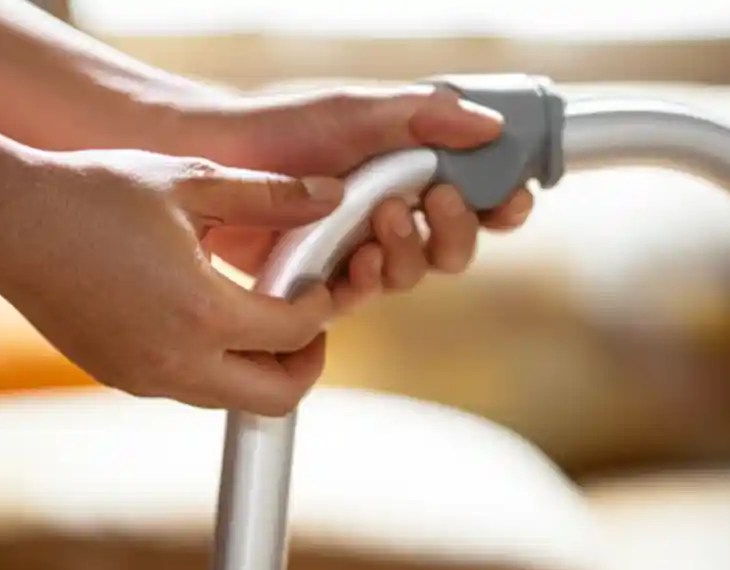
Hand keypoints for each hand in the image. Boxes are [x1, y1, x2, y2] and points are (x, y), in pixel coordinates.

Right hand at [0, 149, 346, 415]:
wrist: (6, 222)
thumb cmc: (95, 192)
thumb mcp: (191, 182)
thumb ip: (271, 196)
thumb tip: (333, 198)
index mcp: (204, 313)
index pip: (296, 335)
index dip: (322, 308)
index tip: (319, 281)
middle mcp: (178, 362)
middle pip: (276, 399)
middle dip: (304, 363)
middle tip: (303, 319)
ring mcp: (145, 379)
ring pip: (230, 398)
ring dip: (257, 367)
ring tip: (257, 312)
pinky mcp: (119, 378)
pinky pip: (188, 388)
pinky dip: (214, 365)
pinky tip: (204, 315)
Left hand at [167, 84, 535, 310]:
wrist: (216, 159)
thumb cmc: (284, 130)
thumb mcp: (360, 112)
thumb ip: (427, 116)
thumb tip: (491, 125)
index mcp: (411, 176)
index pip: (479, 201)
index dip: (503, 206)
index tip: (513, 197)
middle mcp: (392, 219)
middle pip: (455, 248)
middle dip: (459, 228)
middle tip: (441, 198)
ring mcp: (359, 254)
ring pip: (414, 274)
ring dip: (410, 248)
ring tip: (384, 215)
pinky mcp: (324, 286)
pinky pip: (364, 297)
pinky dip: (369, 278)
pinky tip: (359, 259)